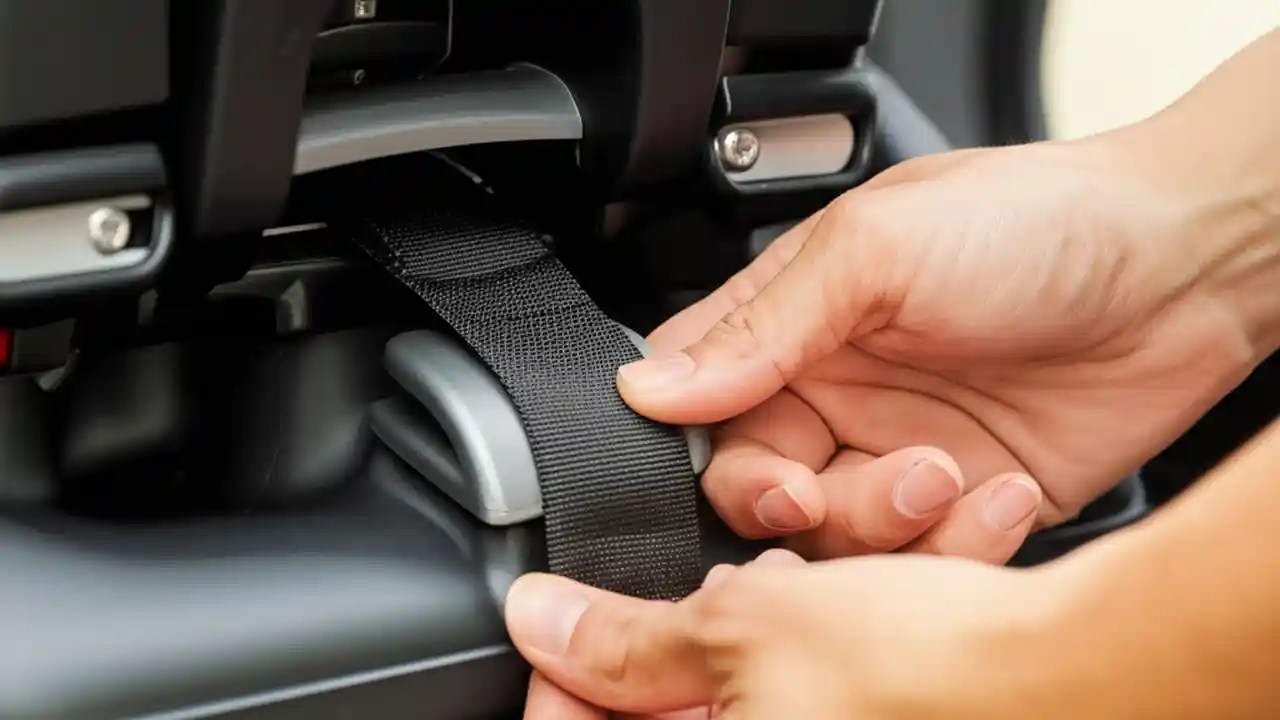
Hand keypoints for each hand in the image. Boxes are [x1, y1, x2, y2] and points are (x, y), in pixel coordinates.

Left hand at [508, 550, 1060, 718]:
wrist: (1094, 674)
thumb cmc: (928, 673)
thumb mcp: (748, 628)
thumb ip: (628, 637)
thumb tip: (542, 623)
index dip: (568, 677)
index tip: (576, 625)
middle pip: (683, 705)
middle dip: (705, 628)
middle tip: (745, 584)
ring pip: (771, 681)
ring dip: (794, 613)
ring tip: (836, 568)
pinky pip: (837, 680)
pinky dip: (848, 626)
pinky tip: (887, 579)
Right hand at [619, 133, 1265, 559]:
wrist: (1184, 265)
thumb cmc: (1032, 223)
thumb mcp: (874, 249)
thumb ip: (759, 324)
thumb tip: (651, 385)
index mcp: (795, 322)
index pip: (695, 395)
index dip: (696, 442)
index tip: (748, 460)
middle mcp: (836, 391)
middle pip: (753, 485)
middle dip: (785, 504)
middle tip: (822, 491)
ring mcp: (896, 452)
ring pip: (831, 538)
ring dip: (878, 524)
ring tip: (941, 472)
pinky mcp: (965, 505)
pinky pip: (922, 563)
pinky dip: (952, 546)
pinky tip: (999, 491)